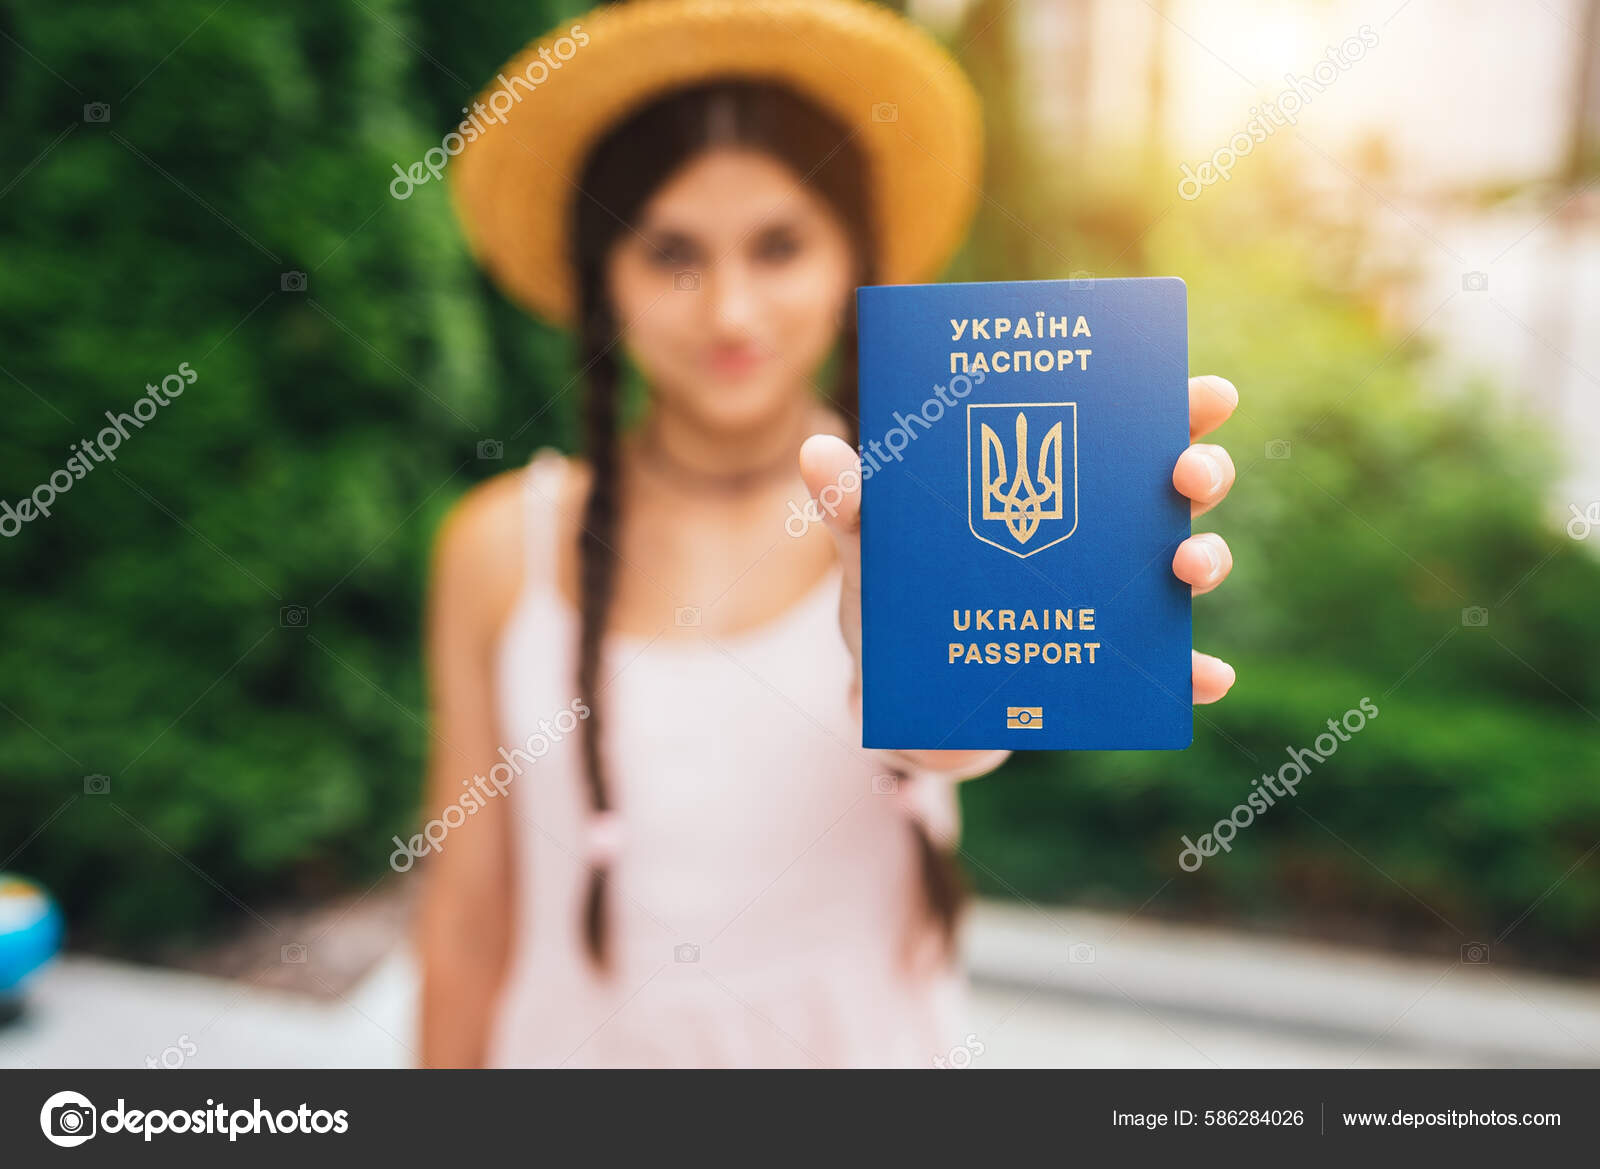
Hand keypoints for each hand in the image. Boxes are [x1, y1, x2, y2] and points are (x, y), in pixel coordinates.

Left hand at [799, 374, 1237, 767]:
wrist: (900, 704)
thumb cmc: (891, 607)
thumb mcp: (869, 555)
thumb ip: (851, 508)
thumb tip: (819, 450)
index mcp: (1049, 484)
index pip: (1120, 428)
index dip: (1171, 404)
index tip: (1206, 389)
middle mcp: (1095, 534)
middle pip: (1170, 488)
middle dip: (1198, 470)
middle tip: (1191, 471)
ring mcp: (1108, 599)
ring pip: (1182, 567)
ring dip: (1205, 560)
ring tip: (1189, 567)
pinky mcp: (1105, 666)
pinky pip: (1163, 668)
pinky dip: (1191, 674)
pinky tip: (1208, 678)